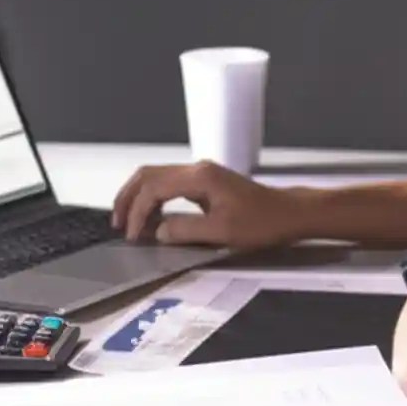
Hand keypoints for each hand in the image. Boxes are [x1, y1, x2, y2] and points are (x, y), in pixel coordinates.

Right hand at [112, 160, 300, 248]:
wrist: (289, 213)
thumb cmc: (260, 223)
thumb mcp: (222, 232)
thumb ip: (185, 230)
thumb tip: (157, 232)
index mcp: (199, 177)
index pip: (153, 188)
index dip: (137, 212)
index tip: (132, 237)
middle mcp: (196, 169)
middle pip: (148, 174)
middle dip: (129, 198)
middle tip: (117, 224)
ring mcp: (201, 173)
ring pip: (157, 177)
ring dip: (140, 198)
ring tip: (130, 224)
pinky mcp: (205, 182)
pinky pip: (170, 185)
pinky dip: (155, 199)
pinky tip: (153, 219)